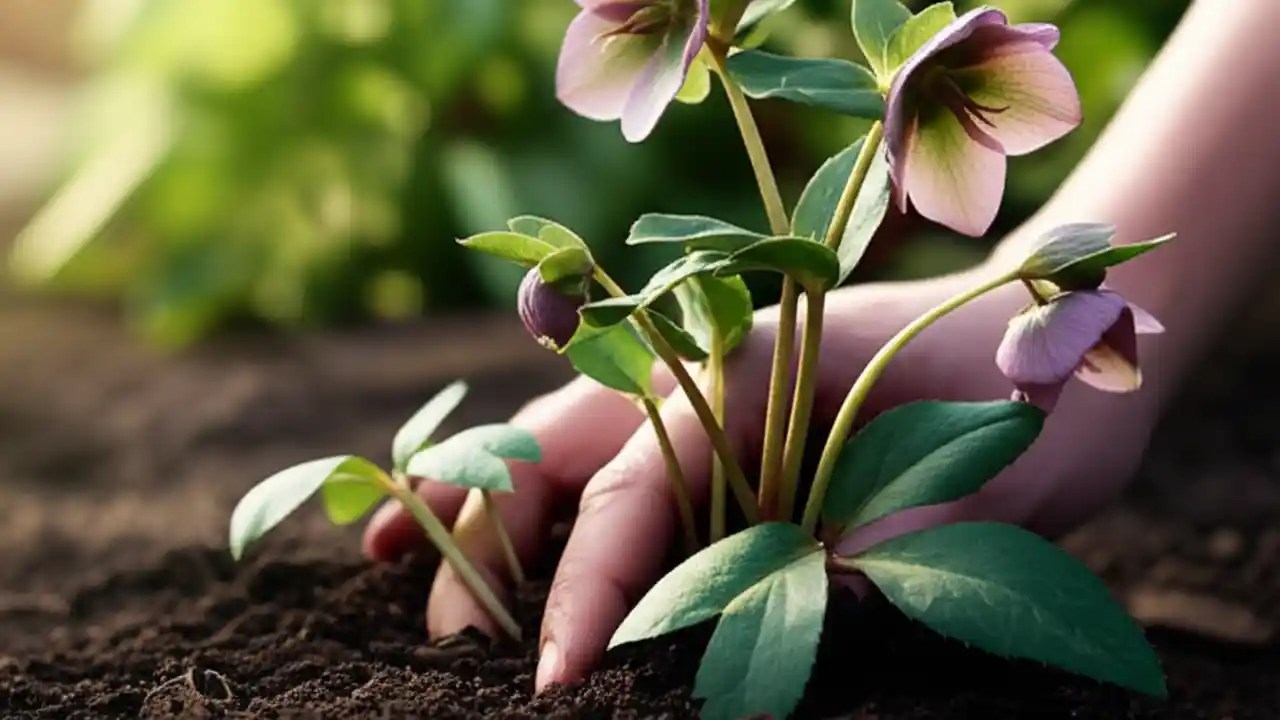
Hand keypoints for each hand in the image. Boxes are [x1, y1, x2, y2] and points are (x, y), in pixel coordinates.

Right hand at [362, 260, 1162, 689]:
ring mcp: (709, 386)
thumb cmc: (1034, 399)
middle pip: (561, 448)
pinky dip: (541, 484)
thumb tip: (784, 639)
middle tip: (442, 637)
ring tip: (391, 545)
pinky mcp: (724, 420)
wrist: (1070, 343)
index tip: (551, 682)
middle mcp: (710, 367)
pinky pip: (611, 449)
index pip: (633, 489)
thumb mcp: (980, 486)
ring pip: (565, 438)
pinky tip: (495, 519)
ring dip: (485, 495)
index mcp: (756, 372)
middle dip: (491, 539)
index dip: (584, 587)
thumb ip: (876, 556)